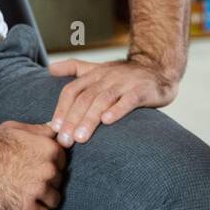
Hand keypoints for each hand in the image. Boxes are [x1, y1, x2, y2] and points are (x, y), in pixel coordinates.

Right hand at [0, 121, 65, 209]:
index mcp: (50, 149)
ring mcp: (39, 189)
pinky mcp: (27, 208)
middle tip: (30, 184)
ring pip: (54, 200)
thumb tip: (54, 129)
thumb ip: (40, 130)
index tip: (39, 170)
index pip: (63, 162)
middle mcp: (49, 169)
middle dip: (48, 183)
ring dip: (43, 200)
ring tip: (29, 197)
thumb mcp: (17, 128)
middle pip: (59, 182)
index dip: (52, 167)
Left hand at [47, 56, 178, 146]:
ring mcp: (125, 83)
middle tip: (64, 141)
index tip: (54, 128)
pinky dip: (118, 110)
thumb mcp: (99, 68)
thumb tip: (50, 68)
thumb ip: (75, 68)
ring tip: (80, 138)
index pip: (72, 90)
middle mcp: (107, 77)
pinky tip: (108, 121)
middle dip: (72, 119)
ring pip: (103, 100)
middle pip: (85, 98)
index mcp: (94, 74)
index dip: (61, 108)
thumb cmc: (125, 75)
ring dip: (90, 119)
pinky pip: (128, 100)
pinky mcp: (142, 90)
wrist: (159, 69)